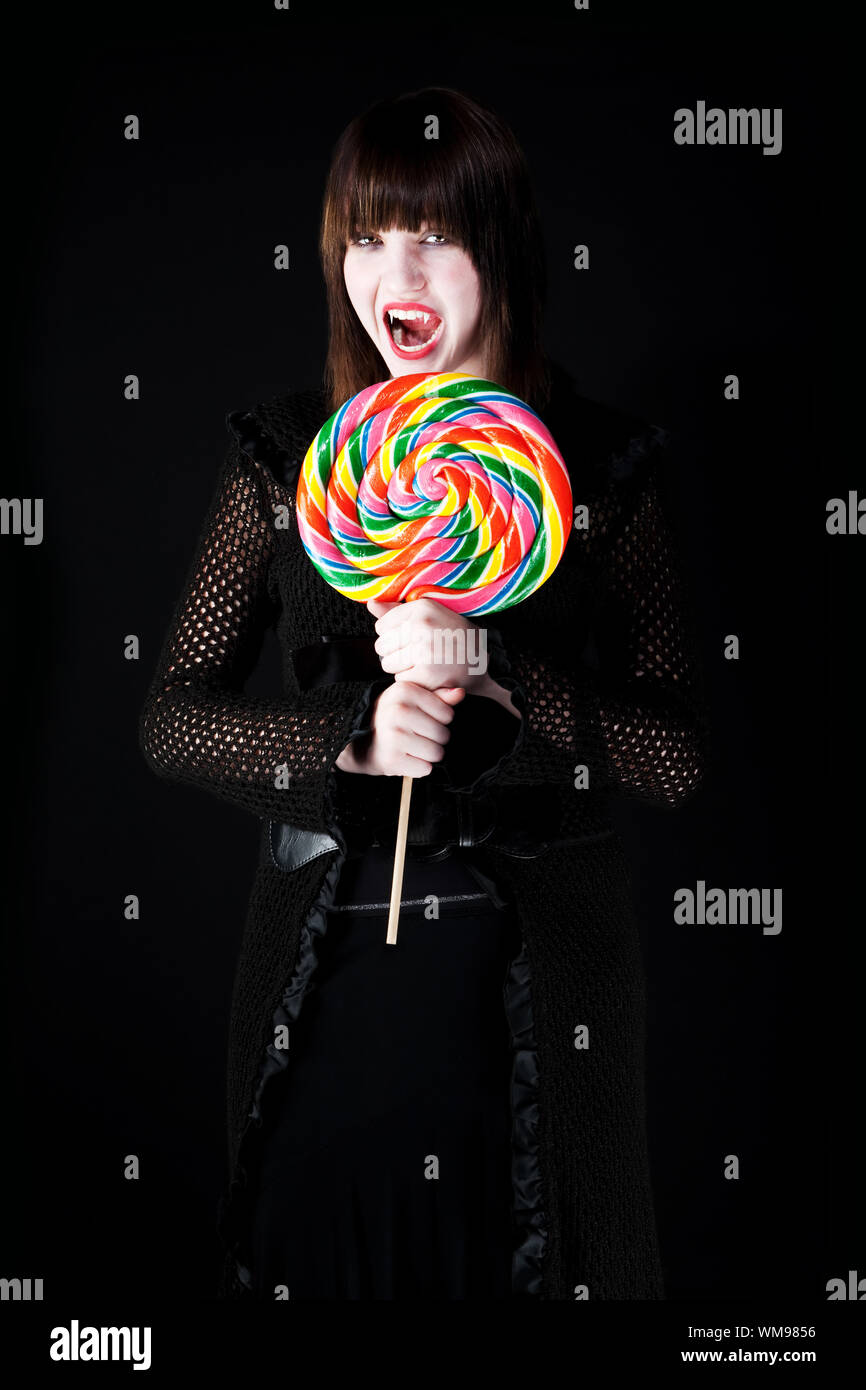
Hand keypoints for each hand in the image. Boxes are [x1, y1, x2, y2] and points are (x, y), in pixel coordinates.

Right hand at [334, 681, 465, 776]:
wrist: (357, 743)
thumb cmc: (391, 719)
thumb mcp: (411, 700)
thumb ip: (438, 696)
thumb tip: (460, 693)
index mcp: (404, 691)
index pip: (448, 714)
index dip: (439, 721)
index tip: (422, 721)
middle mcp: (398, 711)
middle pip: (443, 735)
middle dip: (434, 740)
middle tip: (415, 737)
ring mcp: (394, 735)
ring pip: (436, 753)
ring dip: (427, 755)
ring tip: (411, 748)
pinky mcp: (392, 759)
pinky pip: (425, 769)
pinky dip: (418, 768)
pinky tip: (405, 758)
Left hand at [367, 597, 487, 692]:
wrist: (486, 664)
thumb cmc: (454, 638)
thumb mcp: (431, 616)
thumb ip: (397, 610)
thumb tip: (370, 602)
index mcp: (422, 607)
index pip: (382, 626)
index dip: (394, 635)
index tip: (414, 638)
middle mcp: (422, 624)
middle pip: (381, 646)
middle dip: (395, 653)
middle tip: (420, 654)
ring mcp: (425, 648)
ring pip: (388, 664)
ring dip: (401, 668)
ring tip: (423, 664)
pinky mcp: (427, 672)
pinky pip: (400, 680)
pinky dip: (412, 682)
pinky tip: (428, 676)